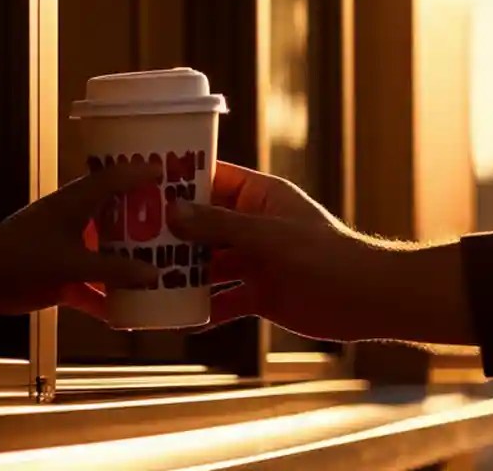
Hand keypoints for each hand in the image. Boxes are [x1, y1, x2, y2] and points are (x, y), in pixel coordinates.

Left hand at [0, 162, 159, 316]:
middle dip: (146, 221)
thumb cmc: (17, 258)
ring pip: (107, 252)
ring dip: (130, 262)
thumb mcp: (69, 265)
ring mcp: (67, 249)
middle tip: (182, 225)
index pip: (115, 178)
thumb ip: (112, 271)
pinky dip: (108, 298)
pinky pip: (91, 285)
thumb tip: (153, 275)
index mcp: (75, 203)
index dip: (142, 173)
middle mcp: (75, 221)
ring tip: (168, 268)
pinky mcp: (59, 276)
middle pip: (117, 215)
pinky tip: (131, 315)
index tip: (173, 174)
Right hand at [167, 162, 472, 343]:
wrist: (367, 300)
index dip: (174, 180)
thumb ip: (220, 225)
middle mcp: (251, 224)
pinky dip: (199, 307)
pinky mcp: (257, 293)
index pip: (209, 178)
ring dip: (178, 271)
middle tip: (125, 236)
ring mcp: (253, 260)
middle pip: (199, 223)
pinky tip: (172, 315)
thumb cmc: (327, 256)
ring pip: (205, 263)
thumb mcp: (269, 237)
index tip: (137, 183)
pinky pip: (220, 299)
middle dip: (167, 232)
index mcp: (258, 196)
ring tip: (139, 276)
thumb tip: (172, 212)